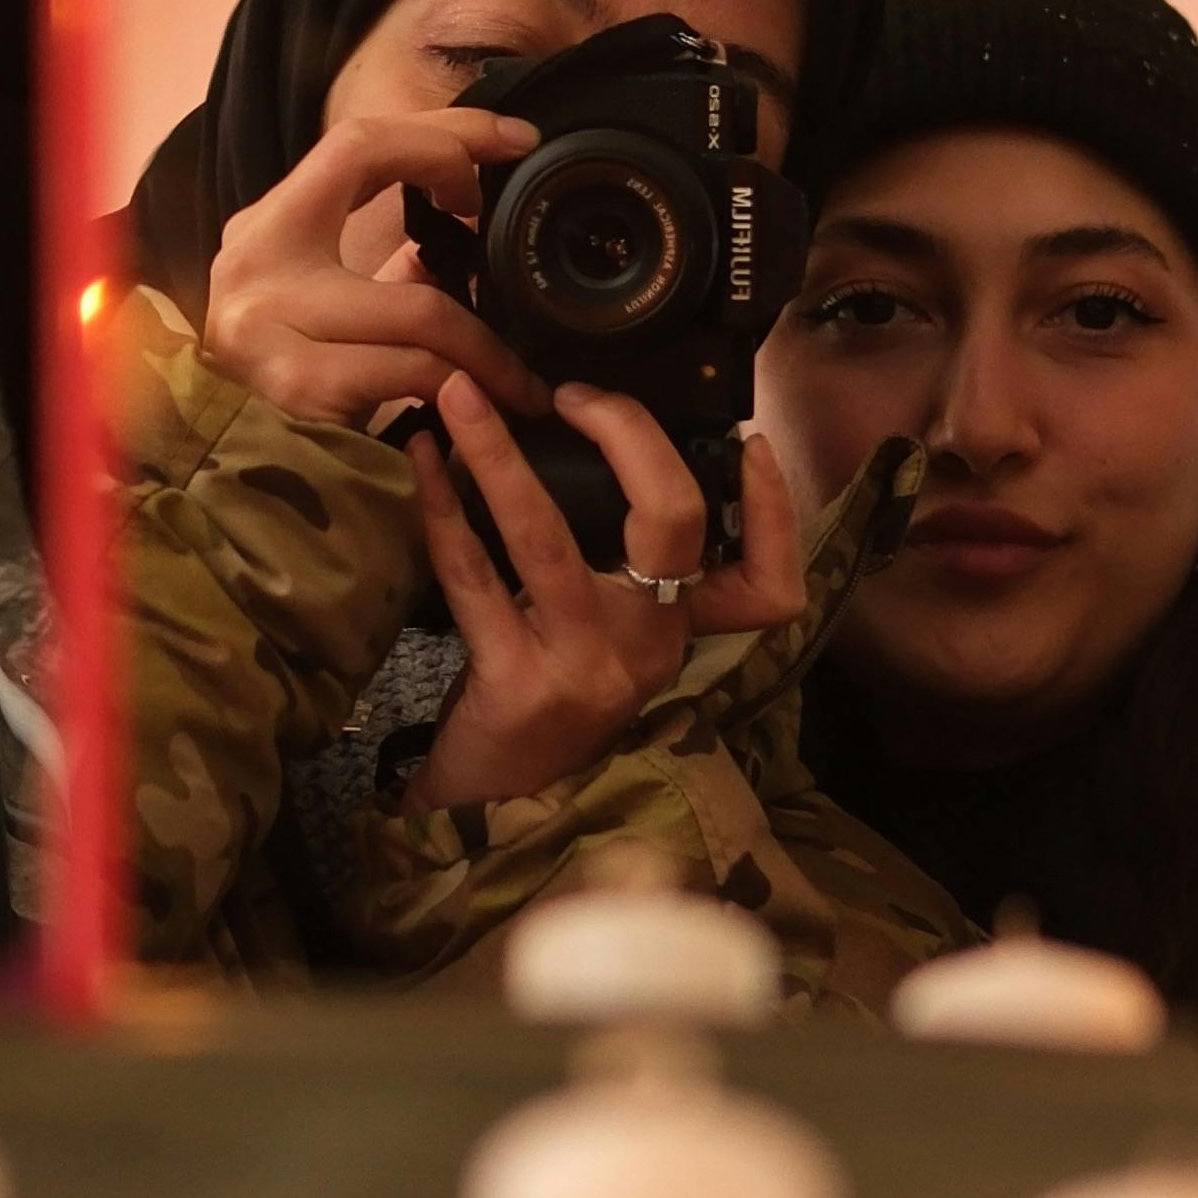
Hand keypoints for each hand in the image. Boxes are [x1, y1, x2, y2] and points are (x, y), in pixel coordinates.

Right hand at [199, 110, 541, 433]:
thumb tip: (445, 255)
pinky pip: (414, 372)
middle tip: (525, 233)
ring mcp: (268, 321)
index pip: (356, 142)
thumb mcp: (327, 318)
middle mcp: (253, 260)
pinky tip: (489, 409)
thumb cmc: (284, 400)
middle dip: (463, 182)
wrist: (228, 489)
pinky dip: (464, 389)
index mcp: (265, 231)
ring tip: (528, 381)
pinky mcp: (298, 385)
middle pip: (378, 184)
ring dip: (490, 347)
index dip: (441, 130)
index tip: (515, 140)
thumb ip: (378, 278)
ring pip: (420, 307)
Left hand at [404, 396, 804, 811]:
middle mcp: (647, 648)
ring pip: (548, 535)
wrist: (488, 803)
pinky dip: (441, 508)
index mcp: (676, 632)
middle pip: (673, 523)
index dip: (775, 509)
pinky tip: (422, 464)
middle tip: (573, 394)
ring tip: (461, 396)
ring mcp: (584, 666)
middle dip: (626, 434)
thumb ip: (623, 569)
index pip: (768, 583)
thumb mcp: (606, 640)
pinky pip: (473, 574)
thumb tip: (603, 451)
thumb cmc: (543, 696)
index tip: (749, 440)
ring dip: (498, 452)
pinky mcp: (516, 682)